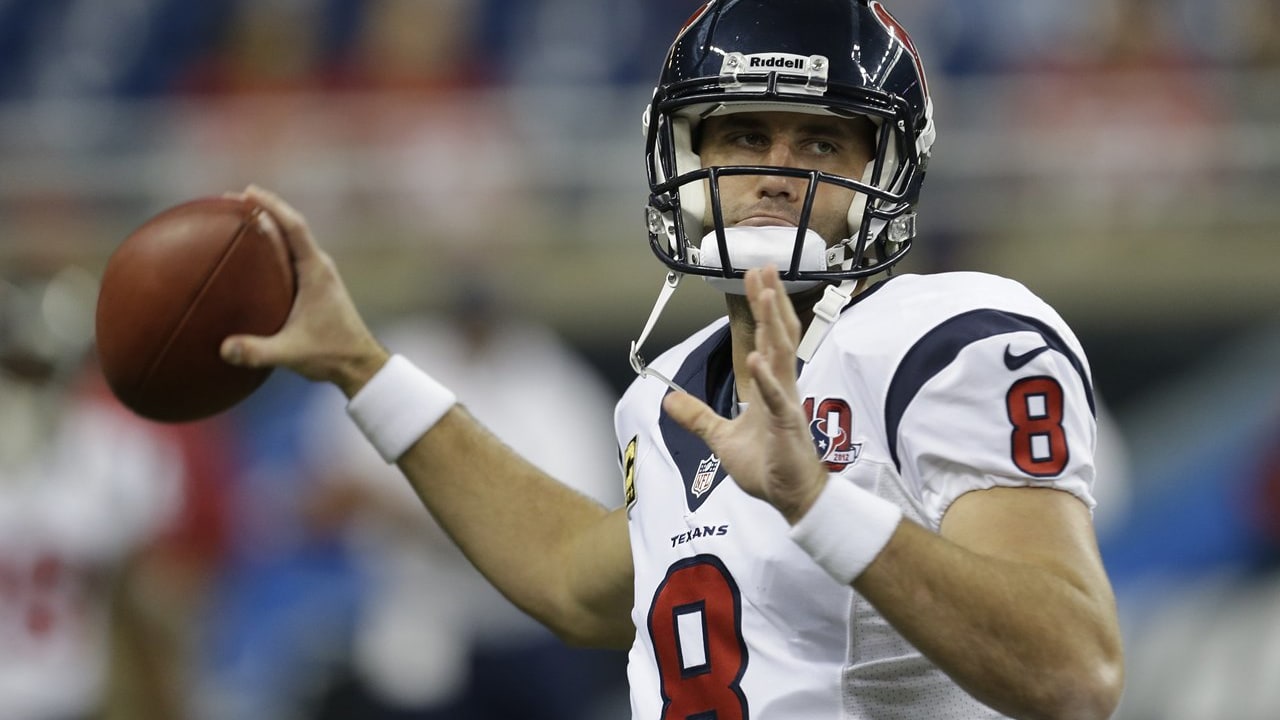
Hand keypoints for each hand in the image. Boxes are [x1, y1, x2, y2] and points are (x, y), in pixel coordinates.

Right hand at [220, 185, 388, 396]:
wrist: (360, 364)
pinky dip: (272, 247)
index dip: (272, 205)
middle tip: (232, 198)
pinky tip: (252, 256)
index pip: (294, 227)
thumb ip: (258, 352)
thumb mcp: (292, 353)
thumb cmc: (332, 355)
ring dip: (269, 226)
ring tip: (239, 218)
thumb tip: (224, 349)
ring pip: (293, 240)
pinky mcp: (317, 286)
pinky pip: (292, 256)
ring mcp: (319, 275)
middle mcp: (320, 266)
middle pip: (291, 226)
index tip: (248, 191)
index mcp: (316, 272)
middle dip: (264, 208)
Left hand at [662, 267, 826, 523]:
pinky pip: (777, 400)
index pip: (769, 339)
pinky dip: (765, 379)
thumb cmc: (768, 467)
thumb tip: (668, 401)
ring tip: (766, 296)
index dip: (763, 309)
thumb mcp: (721, 438)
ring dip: (773, 325)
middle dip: (771, 302)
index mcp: (770, 388)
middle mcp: (782, 389)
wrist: (790, 499)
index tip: (757, 279)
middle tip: (764, 268)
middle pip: (779, 336)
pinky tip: (755, 360)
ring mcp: (787, 406)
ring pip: (782, 357)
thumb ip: (698, 417)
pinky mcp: (787, 428)